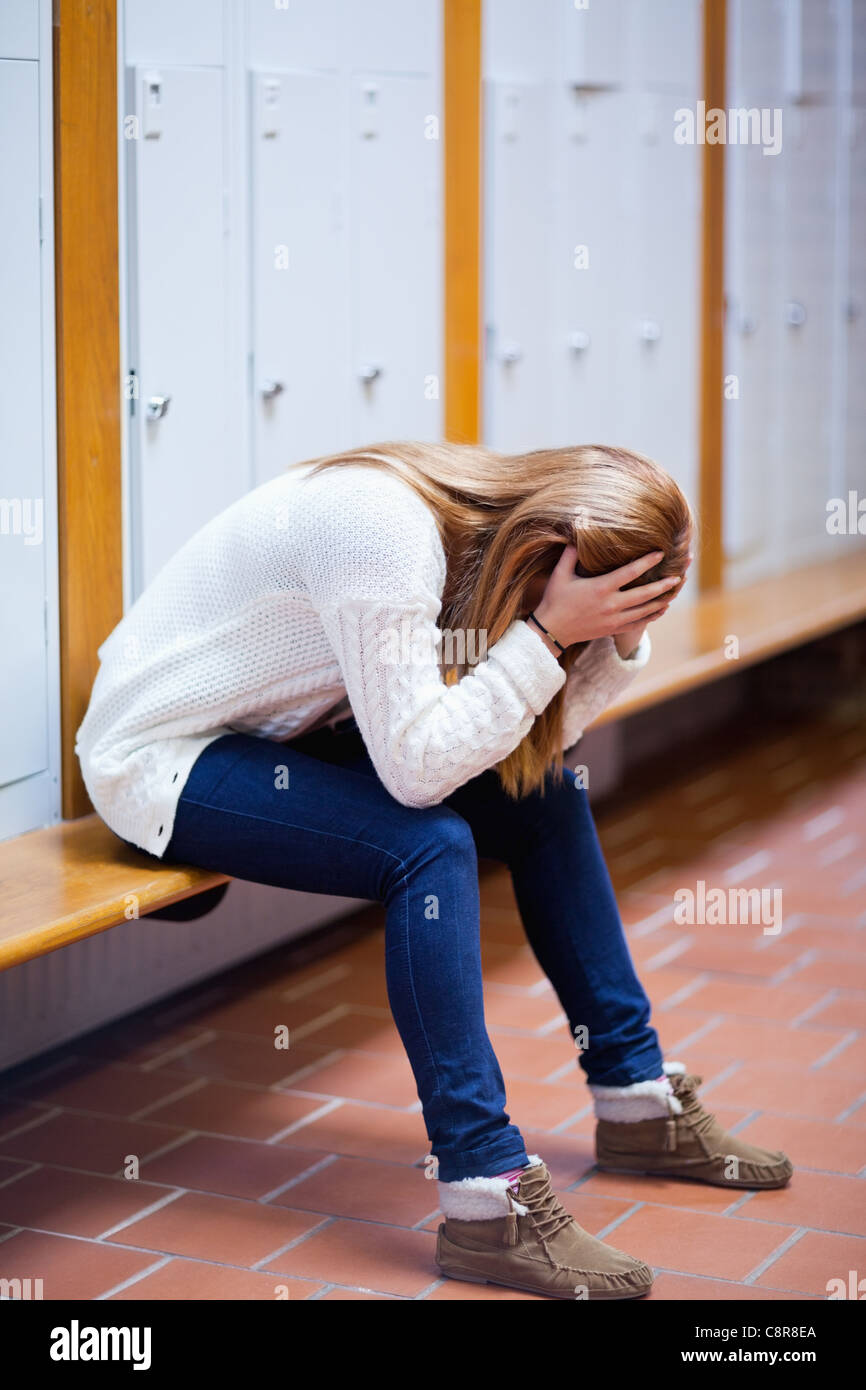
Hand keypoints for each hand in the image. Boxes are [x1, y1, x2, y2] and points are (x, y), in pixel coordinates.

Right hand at [531, 545, 683, 652]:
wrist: (552, 630)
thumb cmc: (555, 599)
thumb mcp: (560, 574)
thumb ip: (570, 552)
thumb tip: (577, 527)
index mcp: (600, 588)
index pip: (630, 572)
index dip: (648, 561)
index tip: (661, 553)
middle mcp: (611, 605)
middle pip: (645, 594)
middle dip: (664, 584)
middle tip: (679, 575)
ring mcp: (614, 619)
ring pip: (645, 610)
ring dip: (662, 600)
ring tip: (675, 590)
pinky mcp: (614, 629)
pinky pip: (639, 623)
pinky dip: (652, 615)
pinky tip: (661, 608)